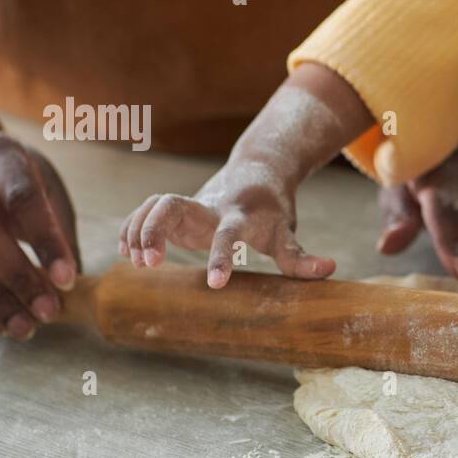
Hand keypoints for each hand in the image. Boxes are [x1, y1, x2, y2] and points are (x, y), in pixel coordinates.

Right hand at [0, 130, 79, 337]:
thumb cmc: (16, 184)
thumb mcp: (46, 189)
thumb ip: (59, 230)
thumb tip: (72, 286)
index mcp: (0, 158)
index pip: (22, 199)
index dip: (45, 241)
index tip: (67, 280)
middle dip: (17, 277)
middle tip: (48, 313)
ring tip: (24, 328)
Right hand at [118, 157, 332, 288]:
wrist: (256, 173)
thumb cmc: (272, 211)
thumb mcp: (287, 234)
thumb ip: (302, 258)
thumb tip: (331, 270)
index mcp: (239, 216)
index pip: (228, 235)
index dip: (222, 257)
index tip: (215, 284)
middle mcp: (209, 207)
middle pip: (173, 206)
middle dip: (155, 231)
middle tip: (149, 263)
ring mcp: (190, 204)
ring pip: (154, 204)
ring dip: (137, 229)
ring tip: (133, 260)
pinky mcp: (175, 208)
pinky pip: (145, 210)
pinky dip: (131, 227)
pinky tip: (126, 251)